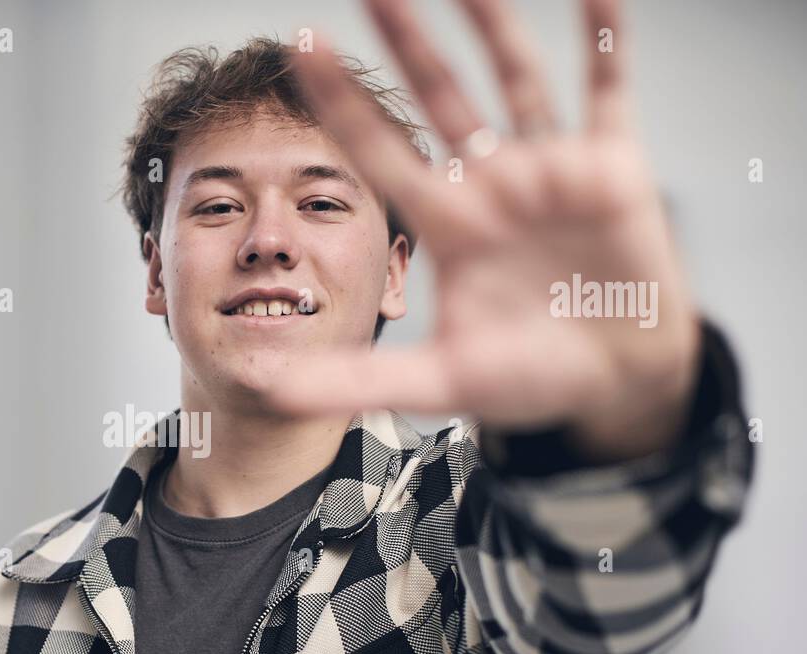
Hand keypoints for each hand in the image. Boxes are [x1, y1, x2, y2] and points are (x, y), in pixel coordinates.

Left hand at [266, 0, 701, 462]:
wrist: (613, 384)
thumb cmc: (529, 378)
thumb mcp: (436, 380)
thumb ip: (355, 380)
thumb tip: (270, 388)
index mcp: (447, 224)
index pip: (380, 151)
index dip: (342, 104)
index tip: (303, 51)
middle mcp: (491, 186)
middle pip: (441, 100)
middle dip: (408, 46)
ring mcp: (548, 172)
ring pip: (516, 82)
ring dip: (494, 28)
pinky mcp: (611, 170)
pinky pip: (610, 93)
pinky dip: (608, 42)